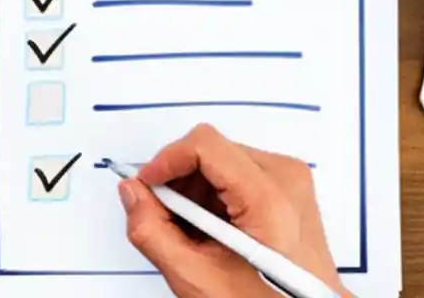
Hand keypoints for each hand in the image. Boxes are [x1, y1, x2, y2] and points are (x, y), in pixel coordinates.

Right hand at [119, 124, 351, 297]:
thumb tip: (133, 194)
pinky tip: (212, 228)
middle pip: (212, 150)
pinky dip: (215, 193)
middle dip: (178, 180)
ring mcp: (291, 179)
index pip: (205, 145)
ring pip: (222, 158)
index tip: (146, 184)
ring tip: (191, 230)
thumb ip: (154, 232)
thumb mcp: (198, 279)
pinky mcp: (289, 185)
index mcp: (269, 199)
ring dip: (195, 188)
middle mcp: (286, 178)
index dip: (166, 161)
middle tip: (163, 215)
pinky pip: (239, 171)